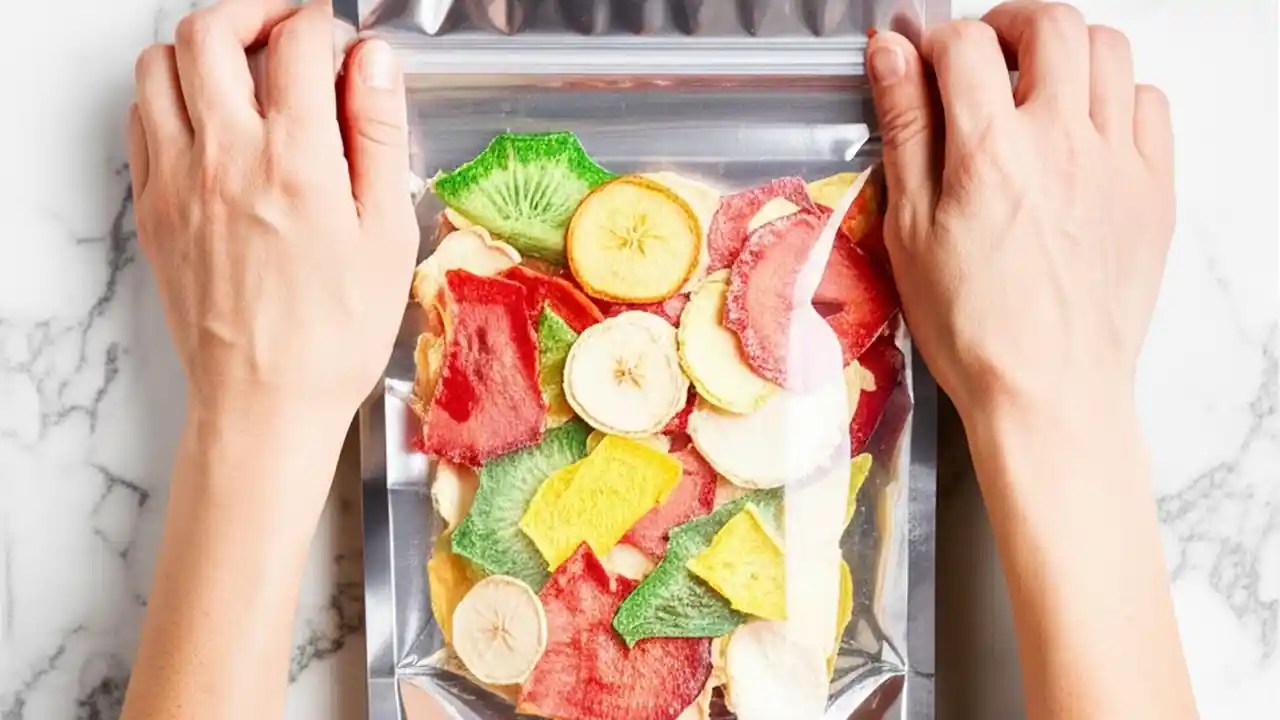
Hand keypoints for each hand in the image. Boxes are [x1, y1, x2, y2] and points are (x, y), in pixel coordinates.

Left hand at [128, 0, 416, 428]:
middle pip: (211, 31)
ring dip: (203, 49)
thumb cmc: (335, 333)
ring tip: (244, 71)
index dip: (325, 23)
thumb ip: (378, 136)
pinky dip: (171, 96)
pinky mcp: (152, 207)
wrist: (264, 402)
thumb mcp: (387, 234)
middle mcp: (225, 157)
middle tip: (287, 29)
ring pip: (159, 64)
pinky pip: (141, 118)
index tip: (341, 37)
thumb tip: (374, 63)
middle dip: (255, 12)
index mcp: (297, 161)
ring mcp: (177, 180)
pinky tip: (210, 121)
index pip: (298, 42)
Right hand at [867, 1, 1173, 422]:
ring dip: (1067, 51)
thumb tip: (890, 55)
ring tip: (1037, 87)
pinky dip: (1115, 94)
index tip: (924, 64)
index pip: (965, 44)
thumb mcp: (910, 230)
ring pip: (1110, 50)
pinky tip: (1084, 129)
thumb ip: (905, 131)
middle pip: (1051, 25)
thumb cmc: (974, 328)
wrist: (1049, 392)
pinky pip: (1149, 103)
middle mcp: (1063, 142)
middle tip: (984, 54)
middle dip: (1008, 24)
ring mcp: (1118, 162)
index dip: (935, 42)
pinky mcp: (1154, 188)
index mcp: (991, 152)